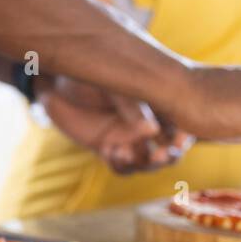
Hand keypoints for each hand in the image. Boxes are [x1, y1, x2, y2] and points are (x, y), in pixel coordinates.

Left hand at [40, 77, 191, 174]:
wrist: (57, 82)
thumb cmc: (91, 76)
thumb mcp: (113, 87)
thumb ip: (133, 107)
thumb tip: (151, 129)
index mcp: (158, 105)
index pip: (181, 126)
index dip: (183, 137)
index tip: (175, 143)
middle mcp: (148, 125)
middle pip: (169, 151)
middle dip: (166, 157)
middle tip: (157, 156)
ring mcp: (130, 139)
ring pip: (146, 163)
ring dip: (141, 164)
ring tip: (124, 153)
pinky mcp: (110, 149)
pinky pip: (122, 166)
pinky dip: (119, 164)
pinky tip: (109, 150)